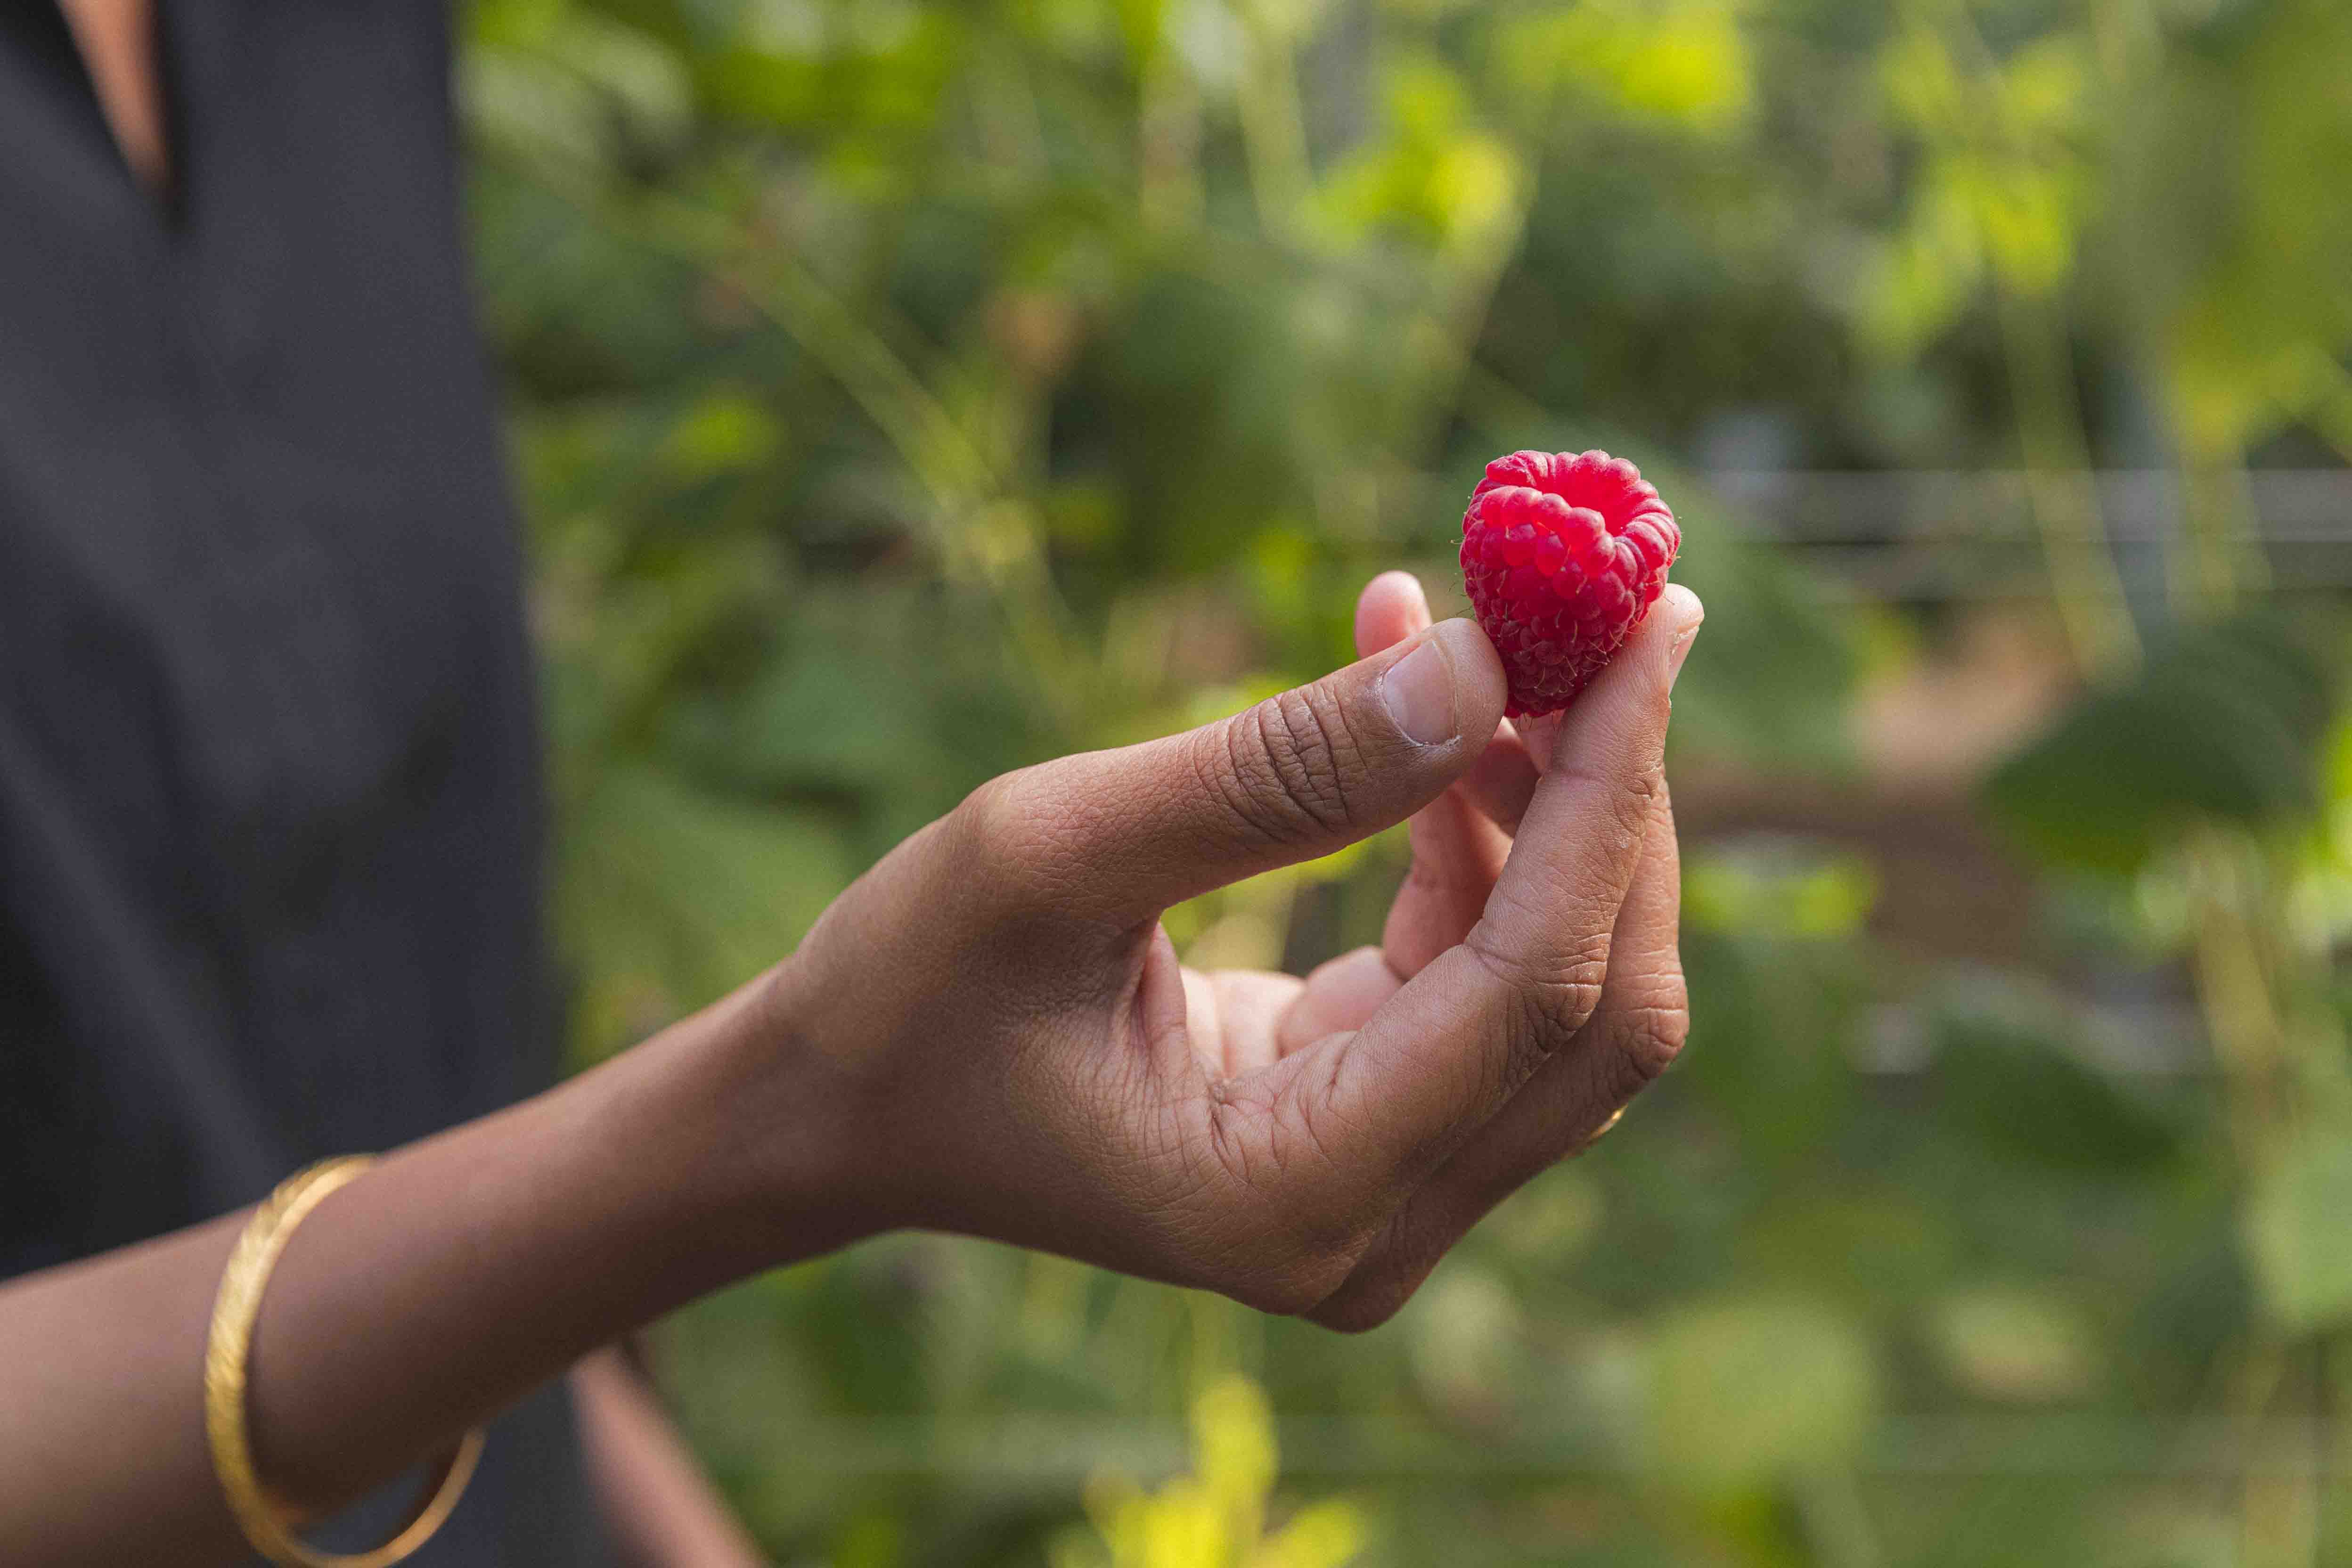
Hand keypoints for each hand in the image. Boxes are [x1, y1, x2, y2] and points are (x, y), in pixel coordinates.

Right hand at [767, 574, 1700, 1327]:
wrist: (846, 1106)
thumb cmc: (909, 987)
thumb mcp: (1052, 849)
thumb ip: (1273, 774)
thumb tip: (1482, 663)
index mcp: (1291, 1194)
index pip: (1534, 989)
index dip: (1609, 795)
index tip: (1650, 618)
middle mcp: (1368, 1230)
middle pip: (1596, 1008)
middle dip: (1611, 800)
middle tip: (1594, 613)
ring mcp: (1382, 1198)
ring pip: (1567, 994)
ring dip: (1550, 809)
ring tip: (1474, 642)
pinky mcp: (1375, 1137)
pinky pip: (1492, 981)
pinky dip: (1484, 844)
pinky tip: (1426, 724)